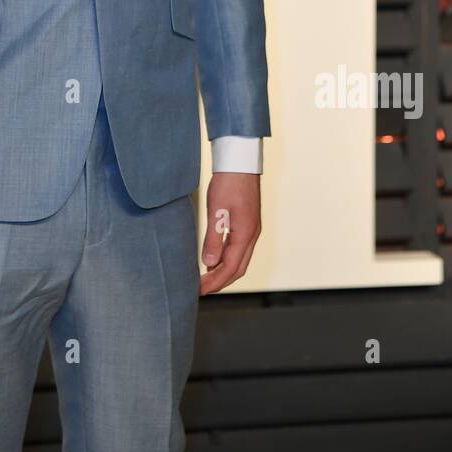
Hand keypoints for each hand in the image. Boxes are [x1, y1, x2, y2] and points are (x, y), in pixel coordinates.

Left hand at [199, 171, 260, 295]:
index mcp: (245, 234)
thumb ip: (213, 238)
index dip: (215, 282)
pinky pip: (239, 249)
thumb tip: (209, 263)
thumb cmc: (228, 182)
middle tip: (201, 288)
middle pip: (238, 268)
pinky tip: (214, 258)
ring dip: (224, 271)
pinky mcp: (248, 223)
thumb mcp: (216, 210)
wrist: (240, 161)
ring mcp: (251, 229)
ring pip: (240, 259)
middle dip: (220, 281)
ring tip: (206, 277)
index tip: (200, 290)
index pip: (230, 268)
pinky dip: (227, 259)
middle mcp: (252, 235)